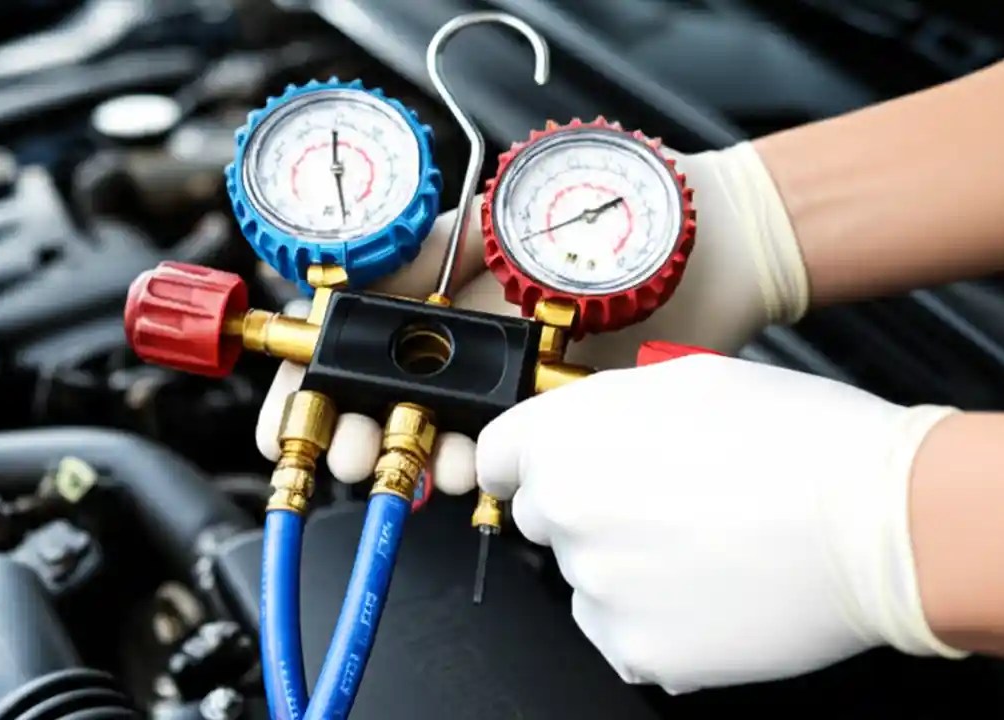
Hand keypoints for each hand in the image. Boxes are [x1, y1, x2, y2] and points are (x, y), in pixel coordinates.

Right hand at [257, 142, 810, 491]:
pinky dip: (477, 474)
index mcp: (437, 284)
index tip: (287, 416)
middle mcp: (463, 336)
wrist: (717, 249)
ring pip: (436, 429)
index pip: (349, 335)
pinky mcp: (551, 412)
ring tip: (421, 469)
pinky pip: (501, 452)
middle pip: (380, 395)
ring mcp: (505, 378)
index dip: (309, 379)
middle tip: (350, 454)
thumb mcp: (506, 215)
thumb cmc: (616, 209)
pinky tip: (468, 479)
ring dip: (413, 457)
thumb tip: (355, 273)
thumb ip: (431, 244)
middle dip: (351, 432)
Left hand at [476, 354, 965, 692]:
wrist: (880, 523)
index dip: (531, 459)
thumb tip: (576, 429)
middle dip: (586, 508)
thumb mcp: (689, 380)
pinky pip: (622, 635)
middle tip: (663, 502)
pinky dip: (656, 620)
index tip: (554, 469)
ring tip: (706, 545)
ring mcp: (598, 591)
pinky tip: (712, 589)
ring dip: (626, 567)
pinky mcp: (639, 653)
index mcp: (567, 438)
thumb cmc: (802, 440)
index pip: (499, 457)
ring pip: (587, 579)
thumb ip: (608, 407)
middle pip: (543, 517)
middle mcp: (566, 514)